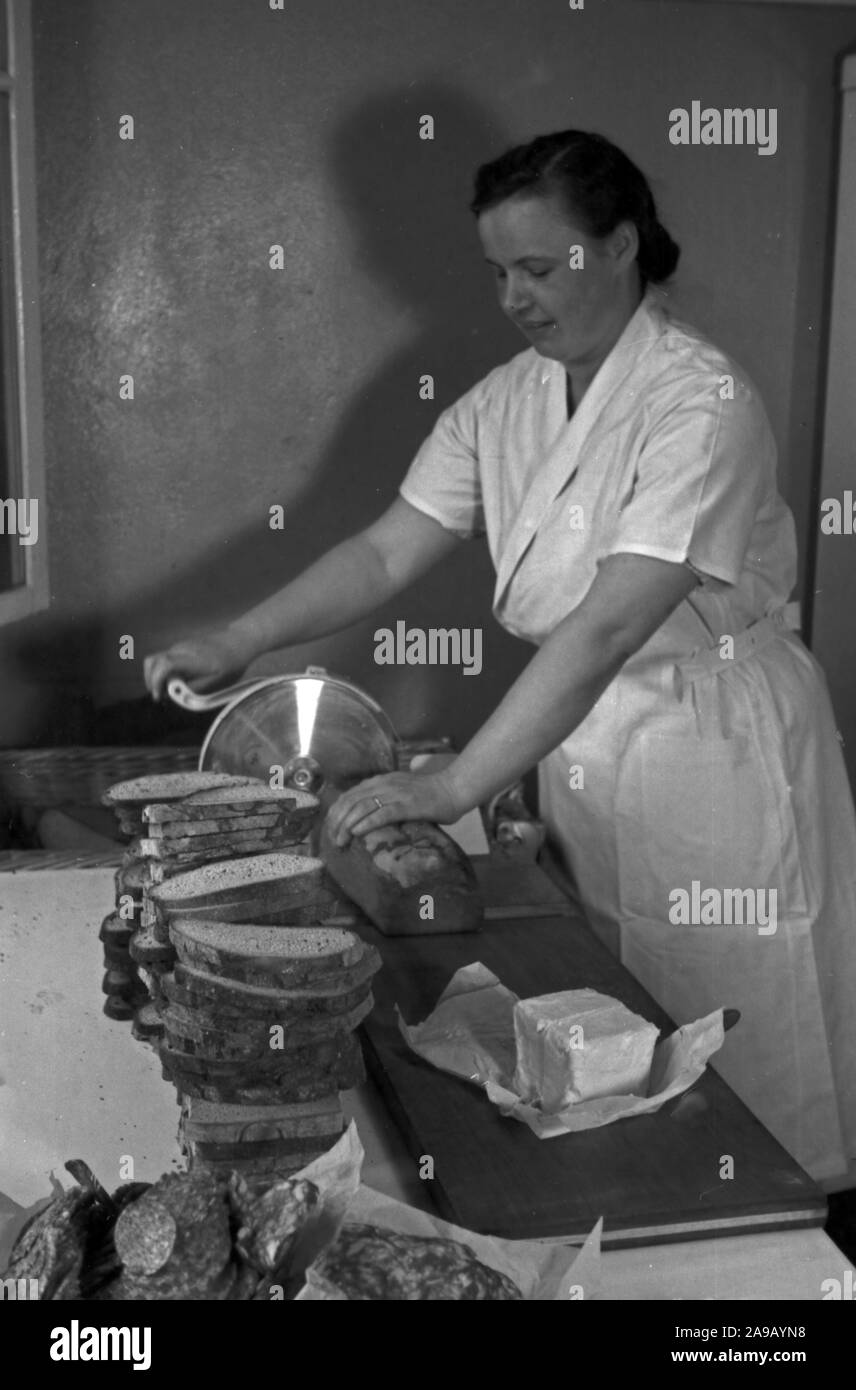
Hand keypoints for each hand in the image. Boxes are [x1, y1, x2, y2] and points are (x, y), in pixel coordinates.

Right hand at [143, 626, 256, 700]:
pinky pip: (165, 659)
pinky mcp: (182, 647)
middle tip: (159, 696)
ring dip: (157, 676)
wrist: (239, 641)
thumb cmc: (230, 664)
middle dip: (150, 681)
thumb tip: (175, 695)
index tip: (159, 696)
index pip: (163, 665)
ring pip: (157, 660)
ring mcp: (180, 647)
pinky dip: (164, 671)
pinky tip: (176, 682)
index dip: (156, 681)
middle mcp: (182, 650)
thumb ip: (194, 689)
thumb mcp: (216, 682)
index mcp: (192, 659)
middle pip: (152, 661)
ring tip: (167, 691)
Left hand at [325, 770, 464, 846]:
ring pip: (361, 808)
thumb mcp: (401, 793)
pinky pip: (381, 814)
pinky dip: (366, 824)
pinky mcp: (407, 805)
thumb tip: (367, 819)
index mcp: (381, 781)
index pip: (349, 795)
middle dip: (337, 822)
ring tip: (341, 841)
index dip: (336, 813)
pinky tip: (356, 833)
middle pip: (351, 801)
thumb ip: (385, 801)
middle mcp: (384, 784)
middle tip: (334, 840)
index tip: (331, 829)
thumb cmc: (430, 795)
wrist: (454, 789)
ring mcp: (396, 793)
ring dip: (347, 826)